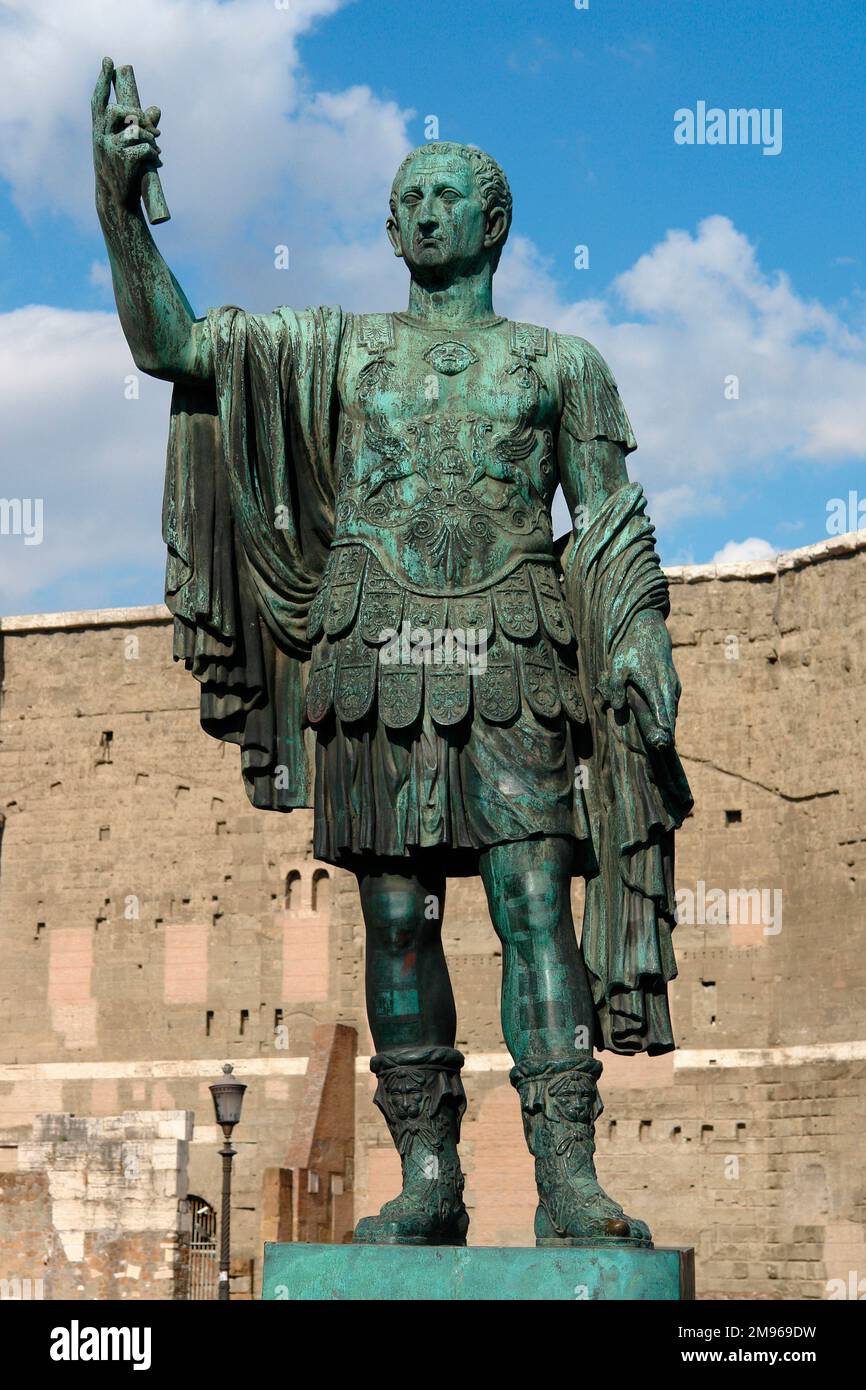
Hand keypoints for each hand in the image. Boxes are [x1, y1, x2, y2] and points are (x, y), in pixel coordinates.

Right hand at [92, 57, 161, 215]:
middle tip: (151, 128)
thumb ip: (139, 128)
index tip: (108, 60)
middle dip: (136, 115)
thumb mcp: (126, 148)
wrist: (117, 203)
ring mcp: (109, 150)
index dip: (102, 81)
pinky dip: (155, 153)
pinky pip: (145, 148)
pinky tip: (157, 162)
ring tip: (156, 149)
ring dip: (150, 138)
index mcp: (98, 132)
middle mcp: (99, 138)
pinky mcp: (123, 161)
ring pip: (135, 130)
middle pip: (117, 111)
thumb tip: (157, 108)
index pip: (98, 101)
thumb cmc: (122, 173)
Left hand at [599, 608, 681, 749]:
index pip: (660, 707)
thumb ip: (615, 687)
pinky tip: (663, 726)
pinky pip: (672, 704)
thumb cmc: (630, 651)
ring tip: (664, 742)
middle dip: (668, 731)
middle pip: (670, 713)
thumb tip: (617, 708)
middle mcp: (667, 685)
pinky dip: (668, 715)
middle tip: (664, 748)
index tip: (664, 737)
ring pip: (672, 709)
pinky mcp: (674, 685)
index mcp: (653, 682)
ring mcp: (673, 685)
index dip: (662, 723)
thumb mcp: (617, 667)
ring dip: (668, 725)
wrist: (649, 632)